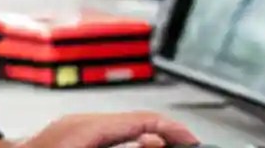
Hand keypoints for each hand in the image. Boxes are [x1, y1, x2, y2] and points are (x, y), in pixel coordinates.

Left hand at [0, 111, 199, 147]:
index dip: (174, 130)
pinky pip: (108, 137)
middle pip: (136, 124)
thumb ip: (125, 147)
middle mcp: (81, 123)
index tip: (194, 142)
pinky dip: (127, 143)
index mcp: (86, 126)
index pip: (143, 120)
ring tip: (169, 146)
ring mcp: (75, 129)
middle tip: (186, 146)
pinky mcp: (70, 138)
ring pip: (124, 131)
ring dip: (146, 140)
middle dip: (164, 136)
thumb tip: (155, 142)